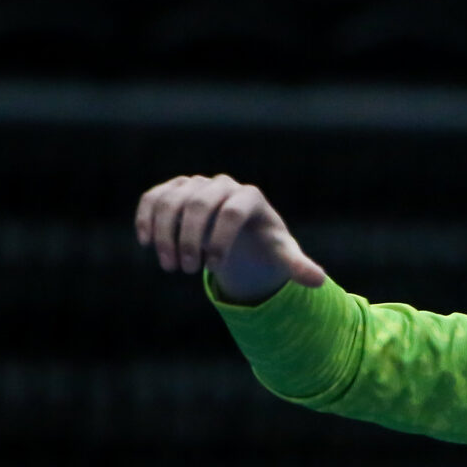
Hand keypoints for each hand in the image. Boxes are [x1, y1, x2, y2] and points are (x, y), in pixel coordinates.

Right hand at [134, 174, 324, 304]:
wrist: (241, 236)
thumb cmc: (264, 246)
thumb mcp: (282, 256)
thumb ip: (297, 266)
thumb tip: (320, 282)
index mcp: (251, 197)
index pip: (232, 212)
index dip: (220, 240)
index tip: (213, 266)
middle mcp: (223, 185)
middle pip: (197, 205)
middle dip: (189, 240)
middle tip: (187, 271)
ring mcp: (195, 184)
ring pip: (171, 201)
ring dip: (164, 234)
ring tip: (171, 266)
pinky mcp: (173, 190)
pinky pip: (153, 197)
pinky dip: (146, 218)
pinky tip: (146, 243)